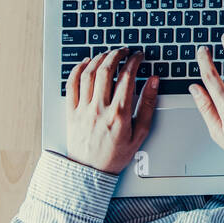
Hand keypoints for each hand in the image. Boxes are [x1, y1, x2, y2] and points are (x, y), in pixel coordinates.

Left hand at [64, 48, 158, 173]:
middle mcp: (99, 108)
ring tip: (107, 54)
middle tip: (124, 50)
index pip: (127, 77)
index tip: (139, 56)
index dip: (134, 61)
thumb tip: (153, 82)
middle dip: (117, 55)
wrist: (90, 171)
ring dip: (99, 59)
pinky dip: (78, 69)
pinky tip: (85, 63)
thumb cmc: (116, 154)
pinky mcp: (71, 111)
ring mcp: (83, 109)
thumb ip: (148, 104)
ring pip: (89, 74)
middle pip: (106, 71)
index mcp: (119, 113)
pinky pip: (71, 85)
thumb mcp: (140, 132)